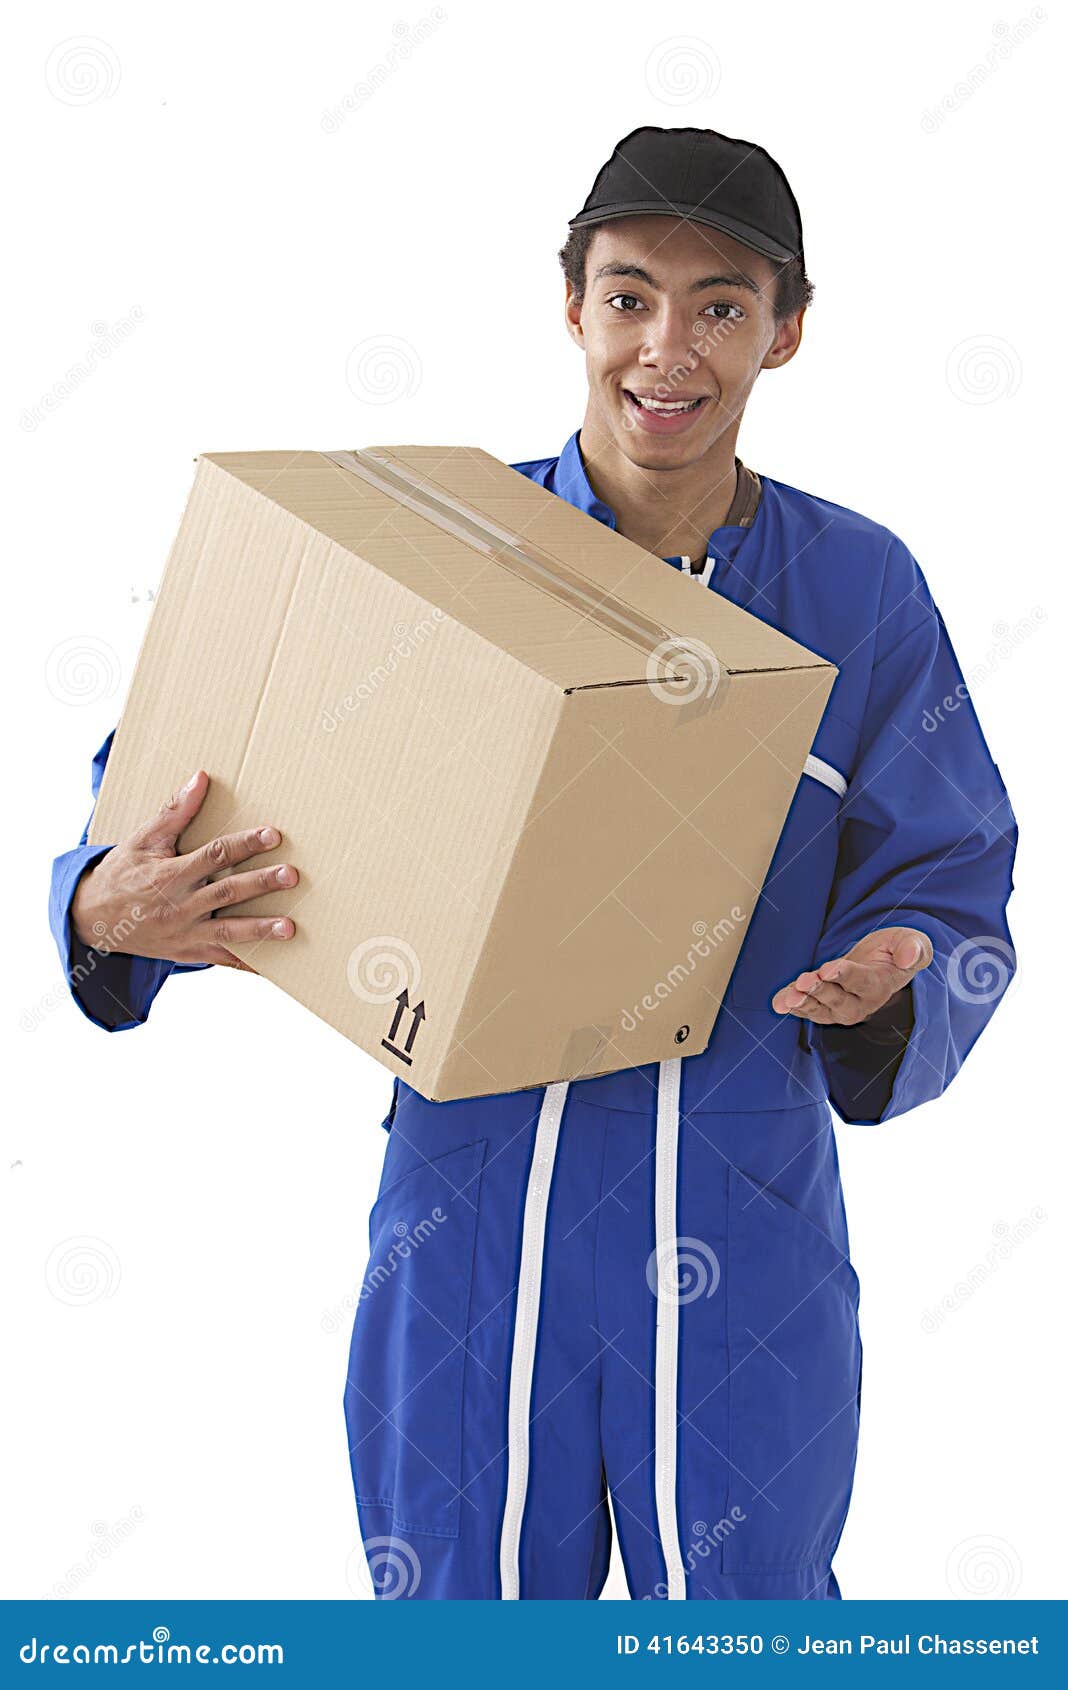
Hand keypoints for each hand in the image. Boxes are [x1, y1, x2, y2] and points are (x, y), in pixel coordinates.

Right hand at [71, 770, 298, 970]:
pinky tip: (274, 966)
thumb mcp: (142, 840)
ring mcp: (185, 934)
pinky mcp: (189, 953)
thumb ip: (174, 811)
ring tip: (290, 928)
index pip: (214, 855)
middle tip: (291, 875)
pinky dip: (247, 965)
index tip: (273, 835)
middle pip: (226, 894)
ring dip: (260, 931)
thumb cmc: (122, 873)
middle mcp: (179, 907)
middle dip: (260, 884)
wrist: (93, 919)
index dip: (245, 844)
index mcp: (170, 875)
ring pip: (228, 933)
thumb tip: (201, 777)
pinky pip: (222, 961)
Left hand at [772, 925, 932, 1026]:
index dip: (845, 975)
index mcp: (881, 985)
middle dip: (820, 991)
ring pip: (821, 1010)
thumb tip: (909, 957)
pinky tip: (779, 1002)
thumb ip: (913, 948)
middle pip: (839, 1002)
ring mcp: (841, 1007)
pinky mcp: (824, 1004)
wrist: (883, 960)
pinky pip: (807, 1009)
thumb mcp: (912, 942)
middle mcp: (861, 1002)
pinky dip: (792, 1006)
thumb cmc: (897, 949)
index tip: (828, 968)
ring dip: (803, 1004)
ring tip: (787, 998)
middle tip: (803, 981)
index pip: (862, 983)